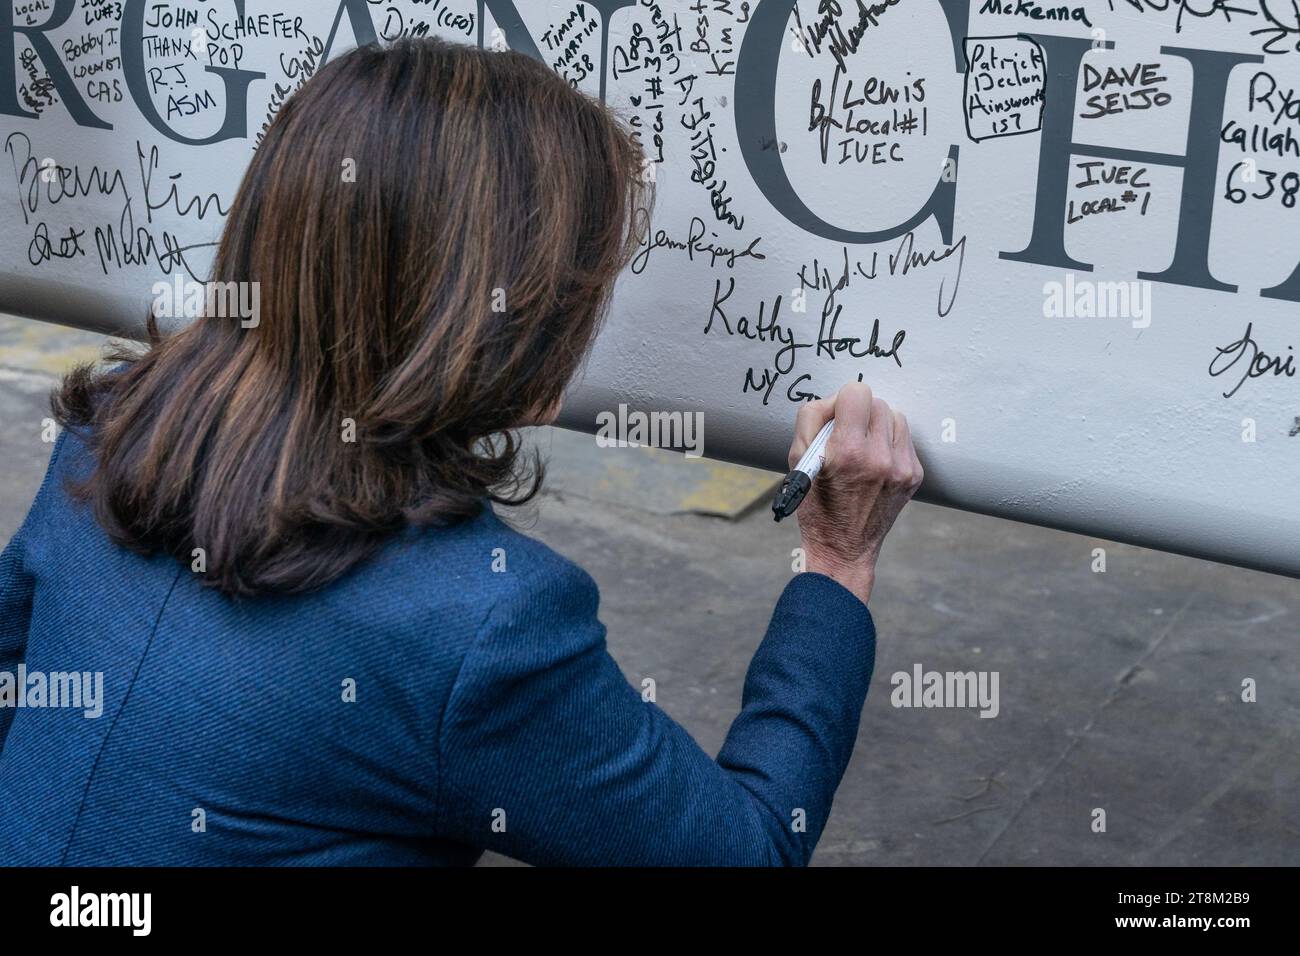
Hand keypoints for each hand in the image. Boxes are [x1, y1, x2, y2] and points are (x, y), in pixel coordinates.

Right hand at [788, 382, 923, 605]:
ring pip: (896, 416)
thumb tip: (835, 400)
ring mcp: (901, 467)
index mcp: (847, 452)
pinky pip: (905, 438)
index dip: (843, 401)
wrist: (843, 548)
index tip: (838, 417)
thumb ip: (812, 419)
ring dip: (878, 425)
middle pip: (877, 402)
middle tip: (847, 434)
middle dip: (860, 413)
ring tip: (863, 446)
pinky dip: (889, 443)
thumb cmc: (815, 505)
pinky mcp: (914, 475)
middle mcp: (879, 458)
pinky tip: (875, 461)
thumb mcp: (797, 459)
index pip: (857, 392)